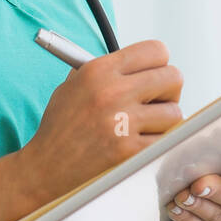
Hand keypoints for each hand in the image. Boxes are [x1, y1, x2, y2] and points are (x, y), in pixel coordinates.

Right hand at [20, 39, 182, 205]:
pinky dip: (159, 143)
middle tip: (156, 102)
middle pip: (173, 77)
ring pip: (174, 112)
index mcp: (99, 70)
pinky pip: (166, 140)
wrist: (45, 169)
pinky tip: (140, 144)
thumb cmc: (61, 128)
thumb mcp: (74, 86)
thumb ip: (108, 70)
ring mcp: (123, 123)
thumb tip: (144, 62)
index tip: (155, 74)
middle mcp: (112, 92)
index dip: (160, 63)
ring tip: (144, 128)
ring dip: (164, 121)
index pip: (156, 50)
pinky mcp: (130, 151)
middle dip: (169, 91)